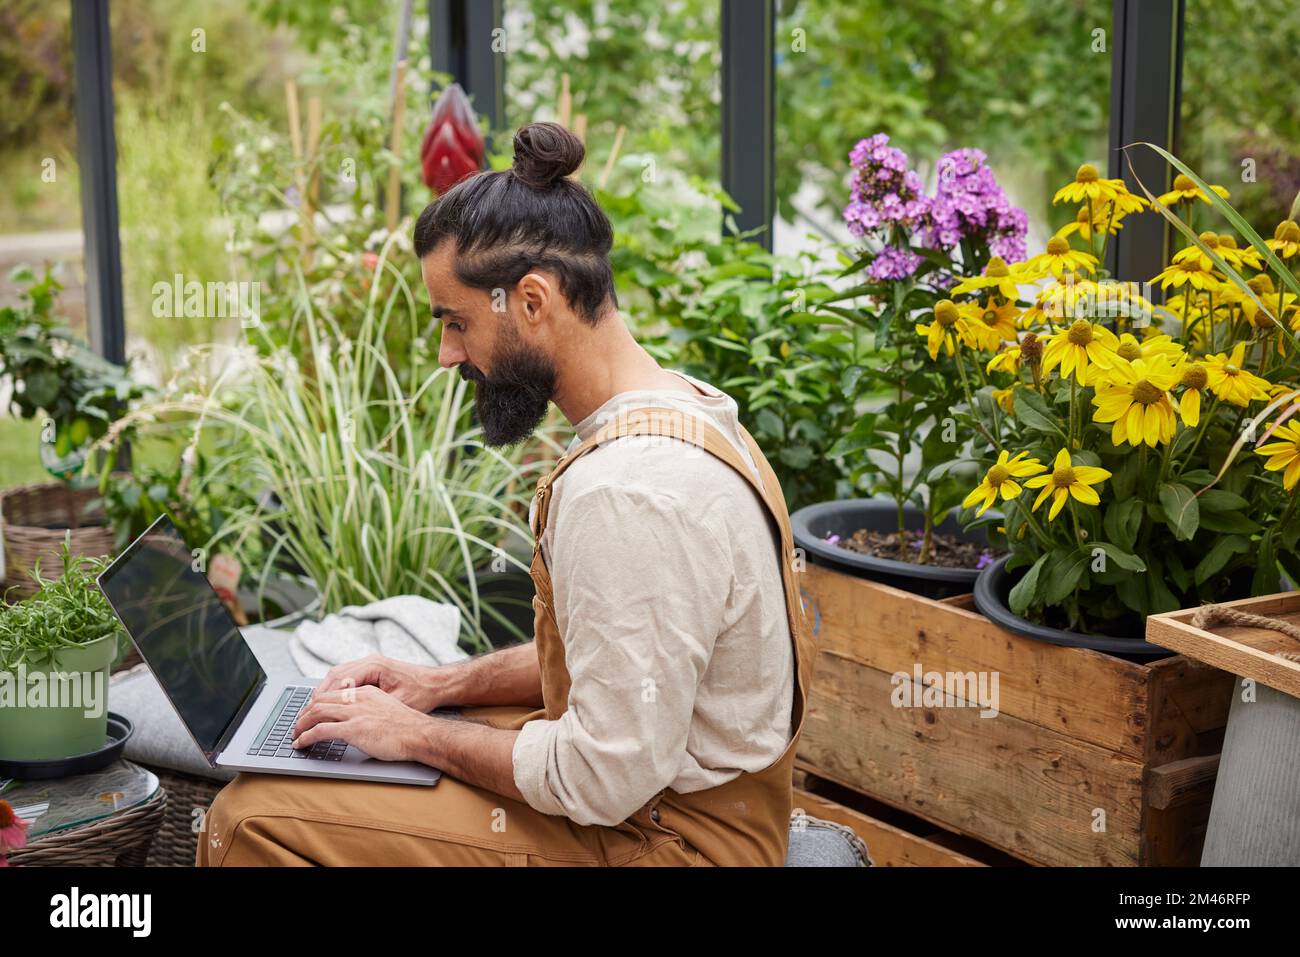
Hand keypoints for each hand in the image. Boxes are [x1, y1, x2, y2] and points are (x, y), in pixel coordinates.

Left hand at [291, 685, 432, 762]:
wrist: (420, 734)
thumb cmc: (407, 727)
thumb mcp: (387, 709)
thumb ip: (369, 709)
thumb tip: (357, 720)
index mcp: (366, 692)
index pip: (333, 693)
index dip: (316, 703)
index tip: (309, 714)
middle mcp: (358, 699)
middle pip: (320, 700)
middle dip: (304, 713)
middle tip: (296, 725)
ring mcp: (356, 713)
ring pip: (316, 712)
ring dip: (300, 724)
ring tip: (295, 735)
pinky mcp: (354, 729)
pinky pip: (321, 730)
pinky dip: (306, 737)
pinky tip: (301, 743)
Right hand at [311, 654, 446, 712]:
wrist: (439, 684)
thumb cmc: (422, 693)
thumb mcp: (397, 703)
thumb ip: (372, 707)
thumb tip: (348, 715)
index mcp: (374, 665)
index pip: (339, 678)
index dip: (323, 696)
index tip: (312, 711)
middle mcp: (370, 661)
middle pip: (334, 675)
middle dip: (319, 694)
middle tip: (307, 713)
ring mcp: (370, 664)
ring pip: (338, 675)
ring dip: (326, 692)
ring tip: (314, 710)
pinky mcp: (372, 671)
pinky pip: (347, 678)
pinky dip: (336, 690)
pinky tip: (330, 705)